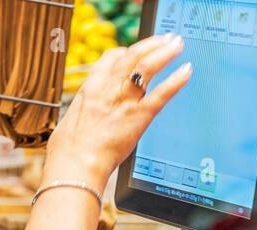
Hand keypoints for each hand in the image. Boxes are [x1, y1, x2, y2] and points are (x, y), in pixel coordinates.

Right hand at [45, 33, 192, 189]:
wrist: (75, 163)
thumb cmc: (70, 149)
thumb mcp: (74, 120)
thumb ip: (87, 111)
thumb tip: (87, 116)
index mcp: (91, 86)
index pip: (111, 58)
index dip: (127, 52)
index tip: (137, 51)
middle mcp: (108, 87)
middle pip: (132, 55)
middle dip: (151, 44)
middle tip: (166, 39)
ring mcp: (124, 100)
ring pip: (146, 67)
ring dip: (164, 52)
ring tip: (177, 44)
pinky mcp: (138, 117)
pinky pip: (160, 93)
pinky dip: (175, 80)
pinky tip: (186, 70)